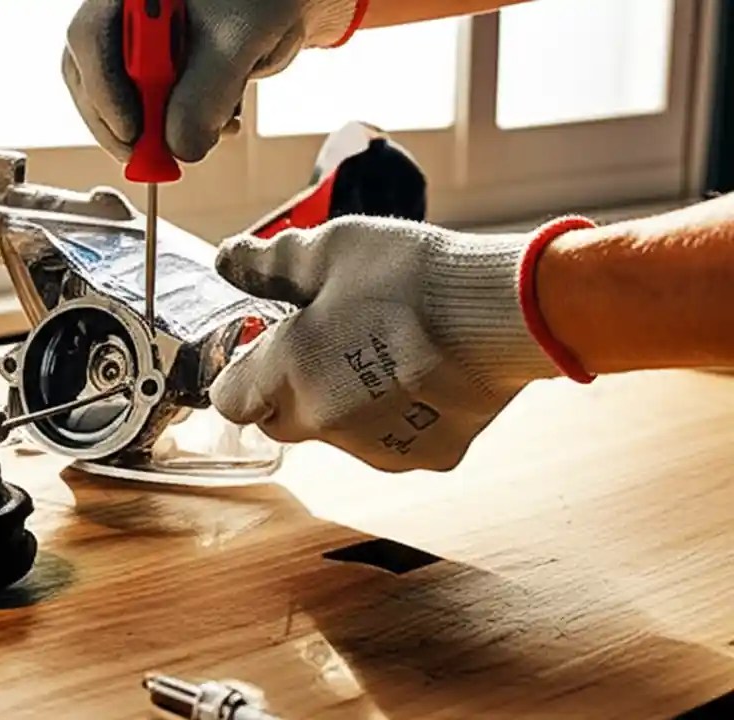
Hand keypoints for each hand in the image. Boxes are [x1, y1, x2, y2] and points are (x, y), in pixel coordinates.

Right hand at [62, 0, 363, 162]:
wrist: (286, 2)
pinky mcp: (155, 74)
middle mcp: (124, 16)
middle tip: (152, 159)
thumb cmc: (262, 0)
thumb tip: (179, 150)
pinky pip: (147, 111)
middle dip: (122, 124)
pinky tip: (217, 124)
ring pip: (117, 100)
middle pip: (90, 76)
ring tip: (202, 137)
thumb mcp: (236, 42)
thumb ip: (207, 94)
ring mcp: (136, 46)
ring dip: (156, 132)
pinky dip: (176, 130)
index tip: (134, 134)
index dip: (104, 92)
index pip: (89, 40)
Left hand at [209, 215, 578, 471]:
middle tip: (328, 340)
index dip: (243, 372)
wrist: (506, 313)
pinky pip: (396, 440)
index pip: (231, 400)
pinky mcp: (428, 456)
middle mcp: (324, 423)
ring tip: (387, 347)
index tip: (268, 344)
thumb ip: (268, 263)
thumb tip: (227, 261)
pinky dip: (401, 415)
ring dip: (347, 402)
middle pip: (282, 421)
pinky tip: (426, 372)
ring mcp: (377, 448)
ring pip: (339, 432)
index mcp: (287, 376)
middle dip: (292, 389)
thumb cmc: (409, 278)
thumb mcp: (329, 251)